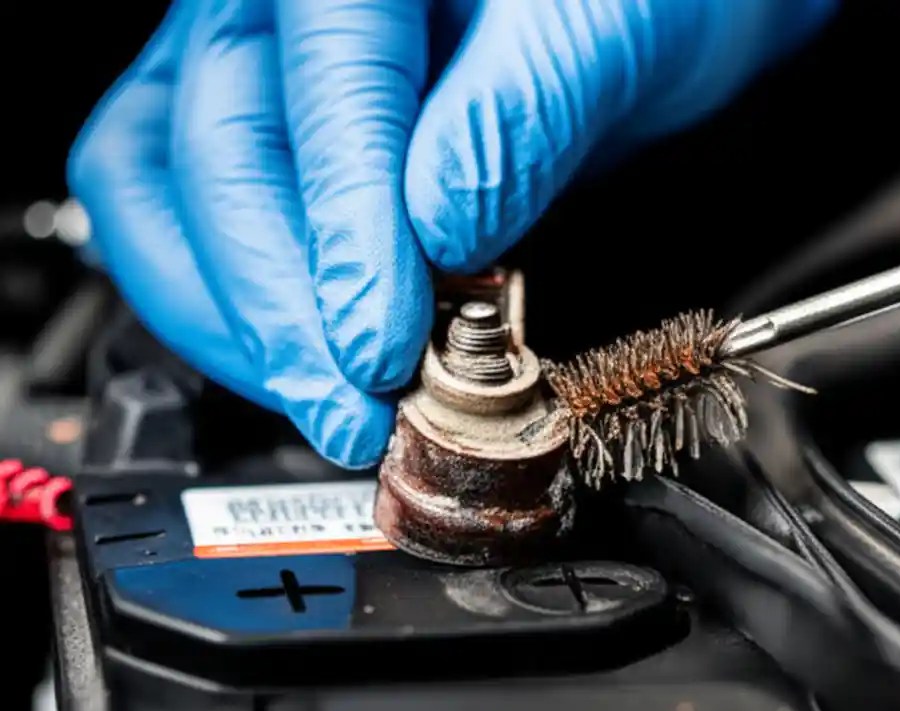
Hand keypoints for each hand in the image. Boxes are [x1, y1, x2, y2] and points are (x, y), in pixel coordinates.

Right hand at [68, 0, 834, 467]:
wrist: (655, 2)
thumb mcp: (606, 31)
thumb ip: (519, 116)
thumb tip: (441, 230)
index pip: (329, 97)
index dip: (347, 238)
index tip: (380, 350)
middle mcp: (279, 1)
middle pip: (220, 154)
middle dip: (283, 307)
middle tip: (353, 408)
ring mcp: (258, 61)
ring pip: (172, 194)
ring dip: (241, 320)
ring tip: (327, 405)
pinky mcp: (270, 129)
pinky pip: (187, 215)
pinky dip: (235, 303)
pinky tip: (302, 361)